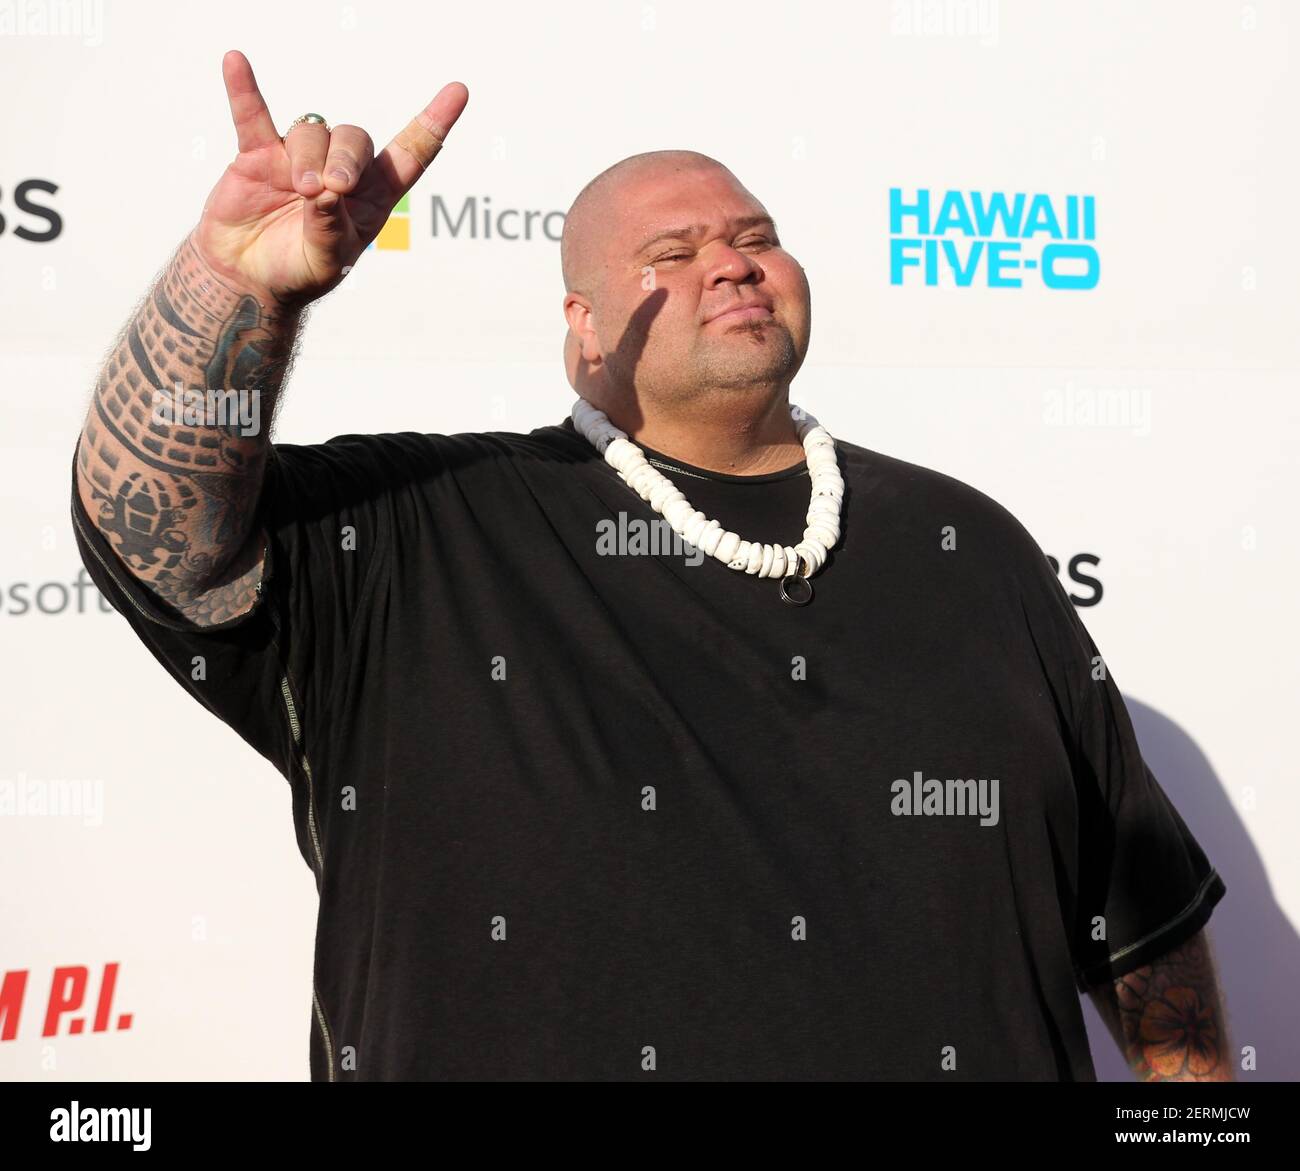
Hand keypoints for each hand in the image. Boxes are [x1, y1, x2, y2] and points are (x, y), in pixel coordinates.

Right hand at [192, 49, 467, 306]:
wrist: (252, 277)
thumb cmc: (300, 270)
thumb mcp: (327, 260)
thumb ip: (330, 228)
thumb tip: (325, 191)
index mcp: (372, 196)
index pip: (410, 154)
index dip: (433, 124)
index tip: (458, 92)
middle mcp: (340, 170)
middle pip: (355, 139)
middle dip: (348, 159)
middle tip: (334, 188)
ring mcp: (299, 158)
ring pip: (312, 132)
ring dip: (309, 158)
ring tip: (302, 191)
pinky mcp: (258, 155)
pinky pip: (253, 115)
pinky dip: (245, 90)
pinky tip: (237, 62)